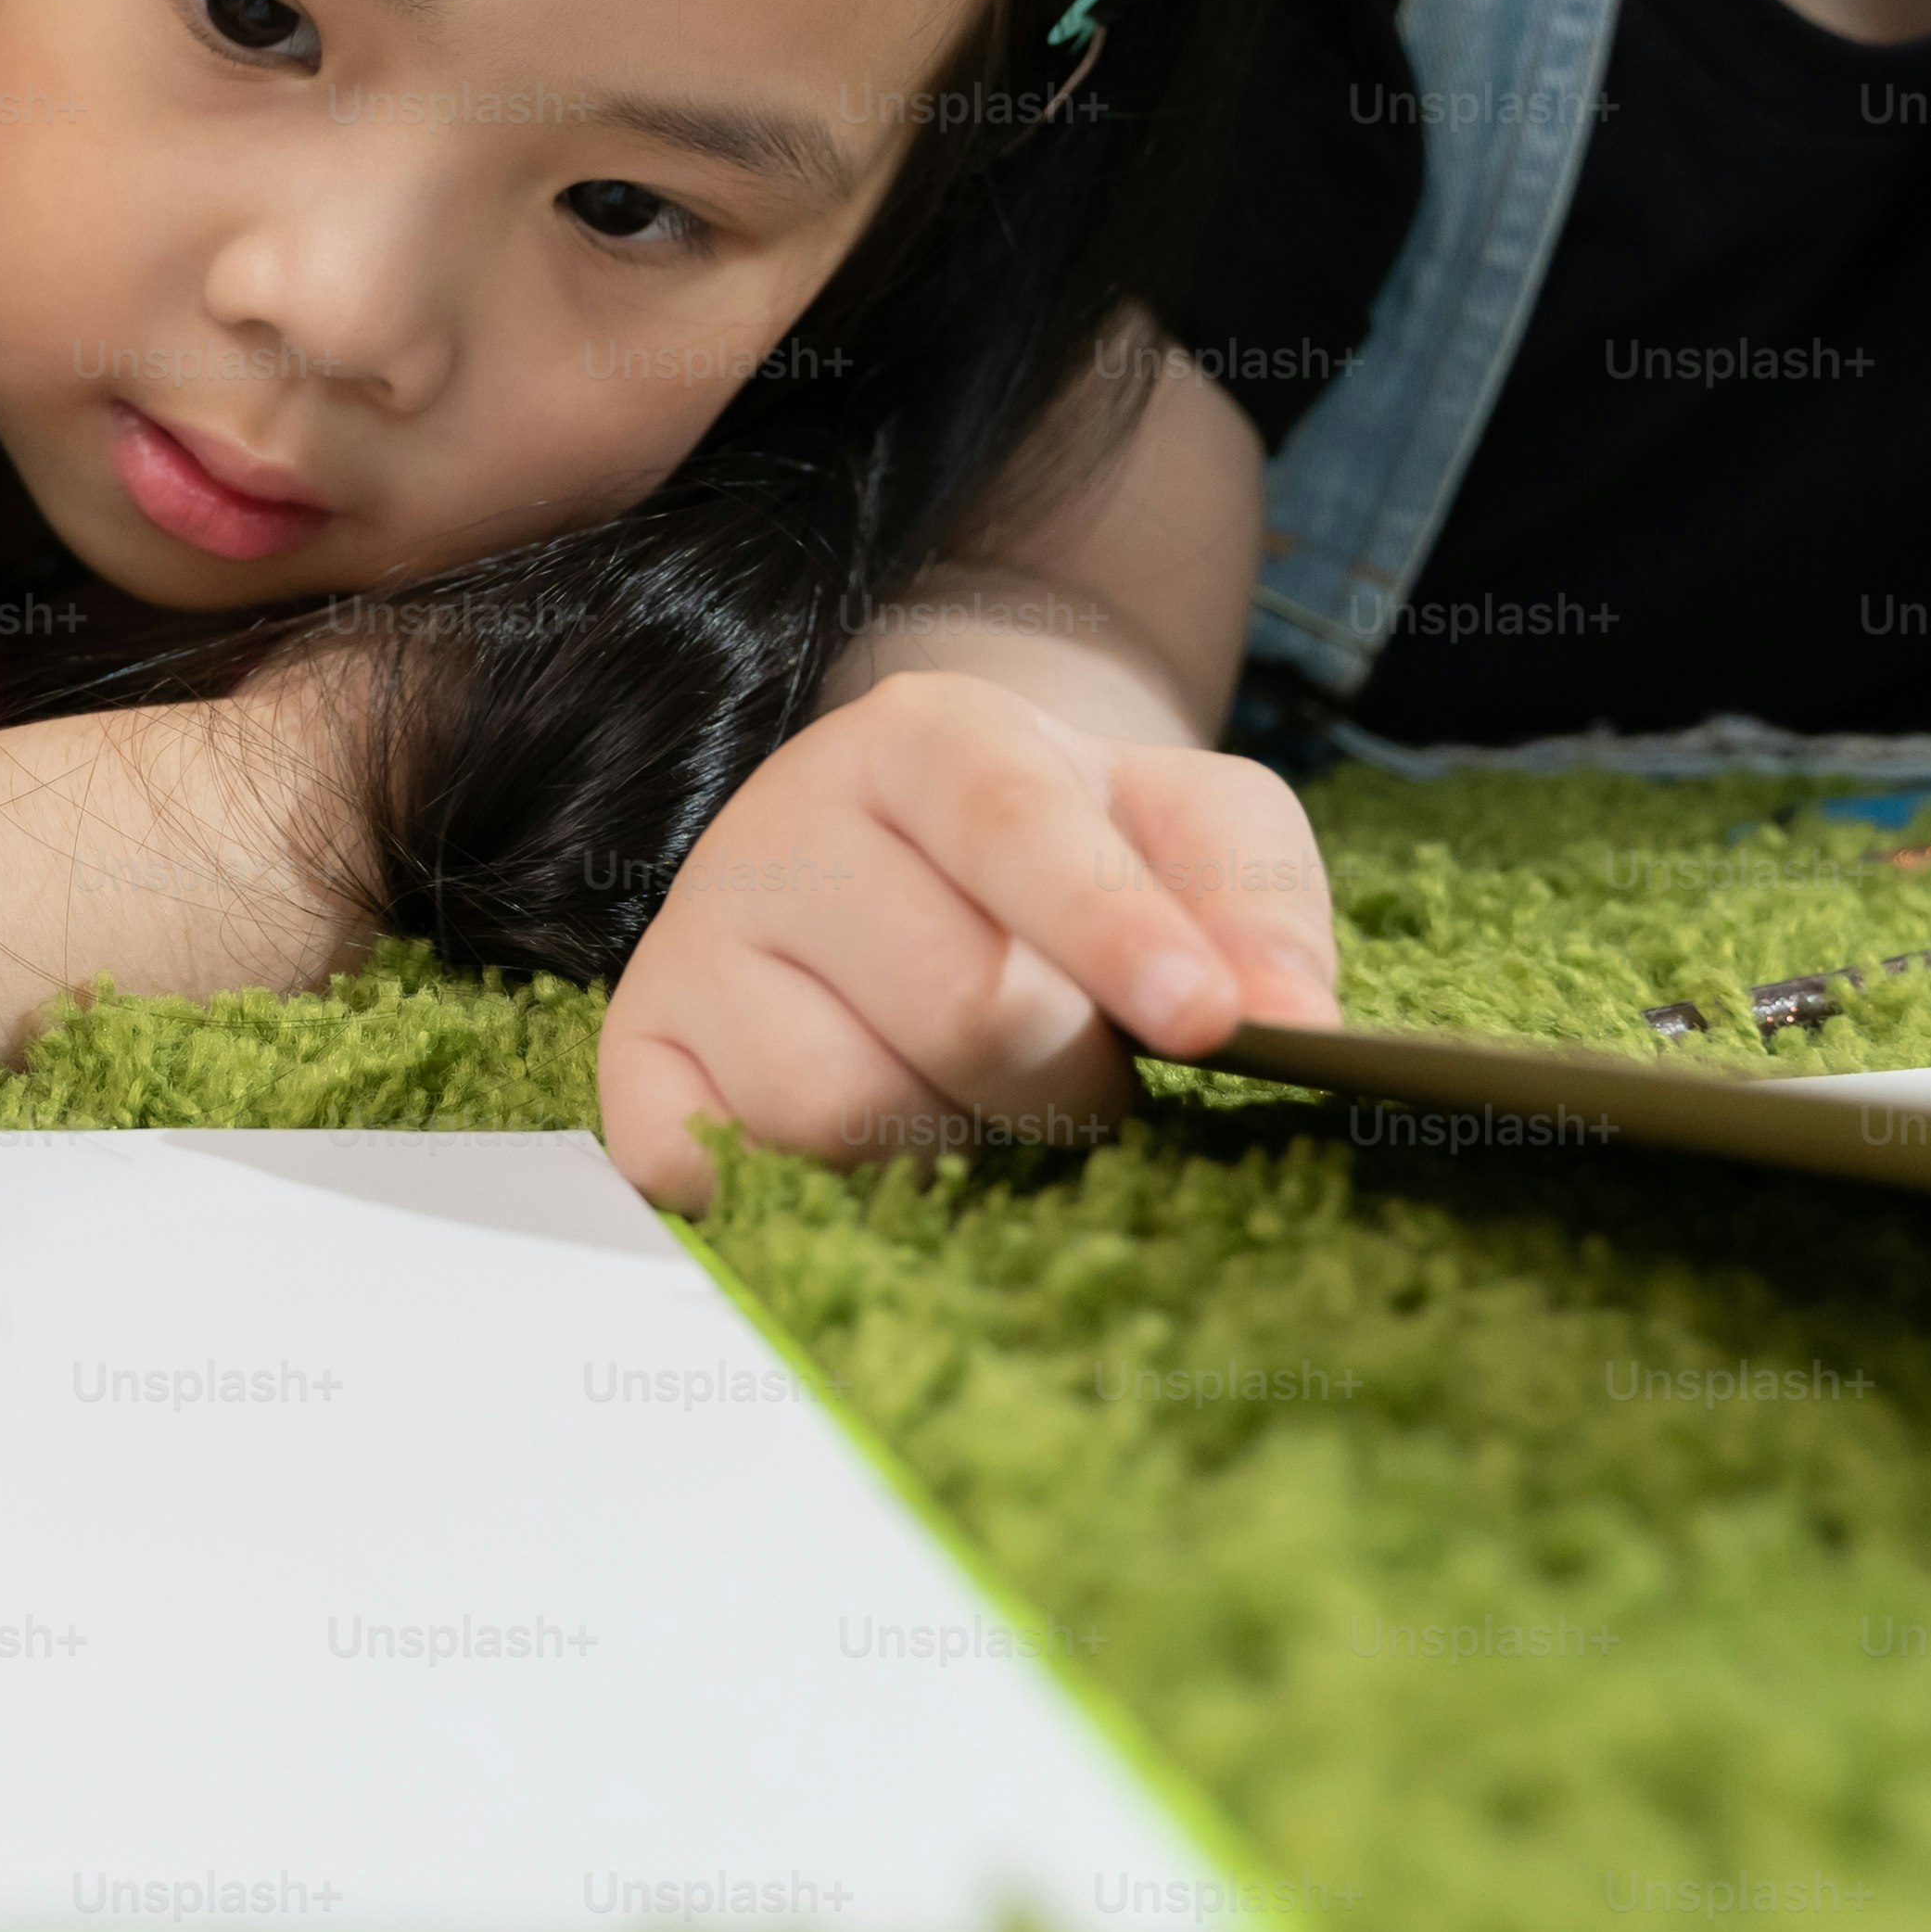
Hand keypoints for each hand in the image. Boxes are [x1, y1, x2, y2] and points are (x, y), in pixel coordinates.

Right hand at [599, 666, 1338, 1208]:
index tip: (1209, 1024)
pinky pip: (717, 1167)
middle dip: (1062, 1078)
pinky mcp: (636, 1050)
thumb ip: (1256, 902)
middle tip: (1085, 1076)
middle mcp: (785, 822)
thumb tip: (1293, 1020)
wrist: (896, 850)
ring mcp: (696, 938)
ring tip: (973, 1105)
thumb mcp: (1188, 825)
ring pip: (839, 1110)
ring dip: (948, 1146)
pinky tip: (864, 1152)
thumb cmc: (1067, 852)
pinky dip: (803, 1192)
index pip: (1017, 830)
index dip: (1117, 931)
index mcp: (926, 738)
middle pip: (957, 1006)